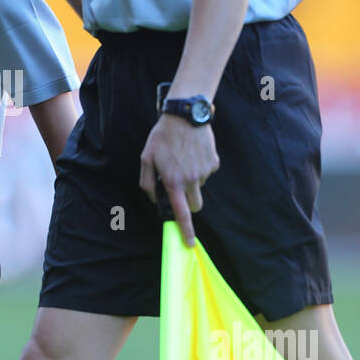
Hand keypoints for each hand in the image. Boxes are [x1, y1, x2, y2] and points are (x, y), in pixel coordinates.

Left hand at [139, 115, 219, 245]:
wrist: (185, 116)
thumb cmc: (162, 137)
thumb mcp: (146, 158)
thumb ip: (147, 183)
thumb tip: (155, 199)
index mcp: (173, 181)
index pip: (181, 213)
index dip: (186, 230)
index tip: (189, 242)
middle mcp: (191, 180)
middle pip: (195, 205)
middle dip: (188, 203)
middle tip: (179, 189)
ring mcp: (204, 172)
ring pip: (199, 188)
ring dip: (192, 182)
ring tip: (183, 161)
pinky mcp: (213, 163)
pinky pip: (206, 173)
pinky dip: (199, 168)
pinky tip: (192, 154)